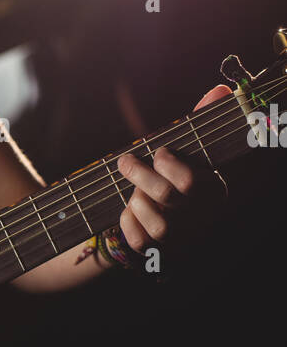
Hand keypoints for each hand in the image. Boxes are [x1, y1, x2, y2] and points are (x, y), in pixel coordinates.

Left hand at [115, 84, 230, 253]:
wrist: (165, 222)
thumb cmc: (176, 177)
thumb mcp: (190, 151)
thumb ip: (202, 122)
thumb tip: (220, 90)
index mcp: (215, 192)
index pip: (190, 181)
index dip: (168, 164)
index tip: (158, 152)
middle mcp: (203, 219)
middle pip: (165, 196)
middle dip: (139, 174)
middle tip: (124, 161)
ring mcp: (182, 241)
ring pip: (152, 220)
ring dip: (135, 201)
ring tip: (134, 192)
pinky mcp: (160, 256)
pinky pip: (137, 239)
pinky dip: (128, 223)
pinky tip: (131, 212)